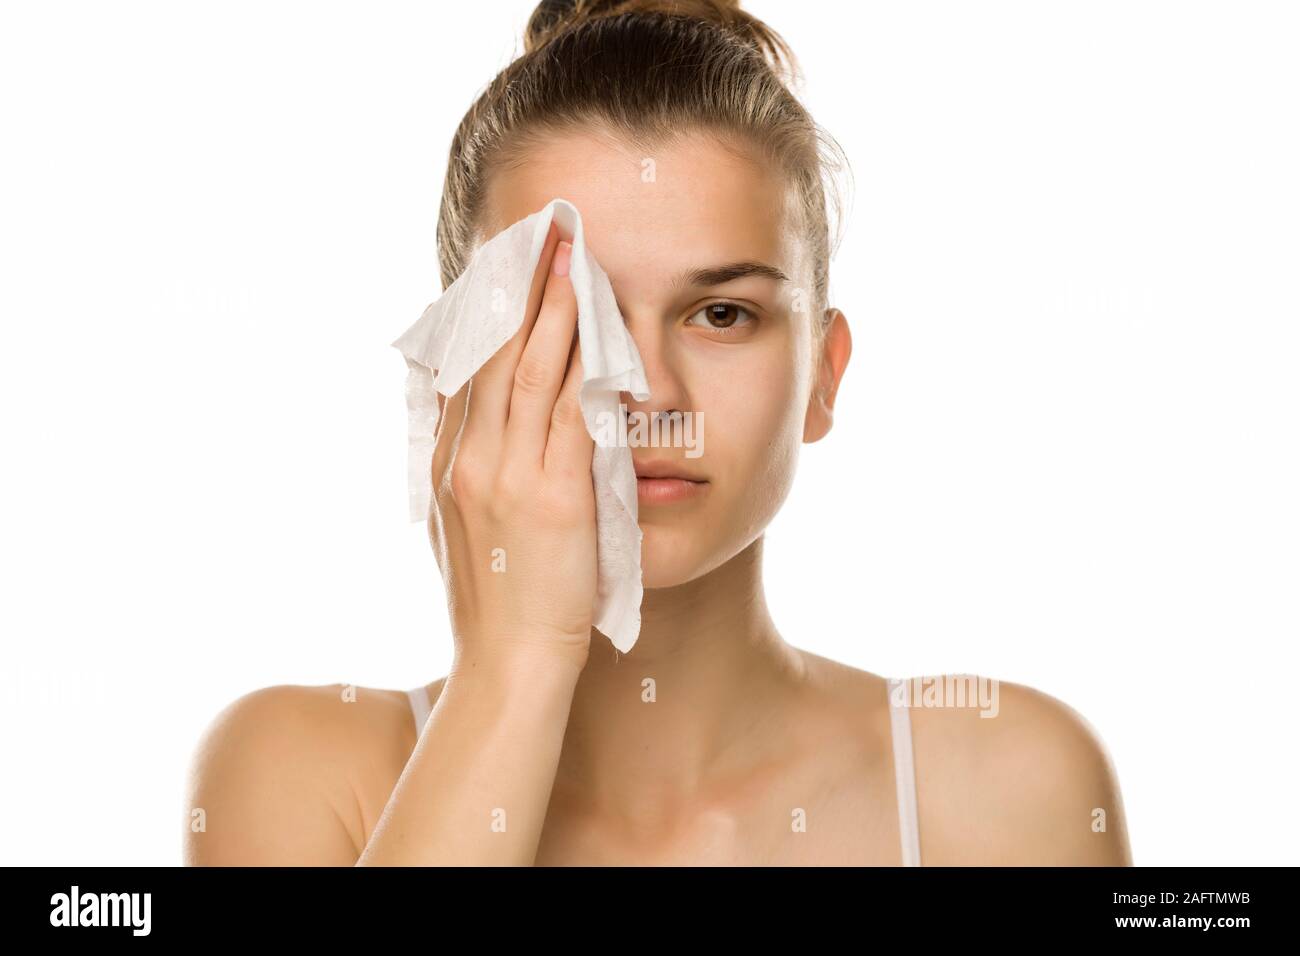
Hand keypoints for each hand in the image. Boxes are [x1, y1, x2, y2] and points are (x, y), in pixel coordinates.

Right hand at [427, 223, 595, 670]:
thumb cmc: (500, 607)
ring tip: (566, 249)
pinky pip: (565, 406)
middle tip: (534, 230)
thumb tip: (484, 437)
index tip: (500, 265)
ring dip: (549, 303)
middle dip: (513, 286)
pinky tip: (592, 317)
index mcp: (448, 467)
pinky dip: (576, 355)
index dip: (483, 311)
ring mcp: (505, 473)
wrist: (510, 666)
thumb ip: (473, 478)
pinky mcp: (551, 493)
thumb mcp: (470, 533)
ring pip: (526, 367)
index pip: (464, 369)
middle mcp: (468, 459)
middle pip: (490, 352)